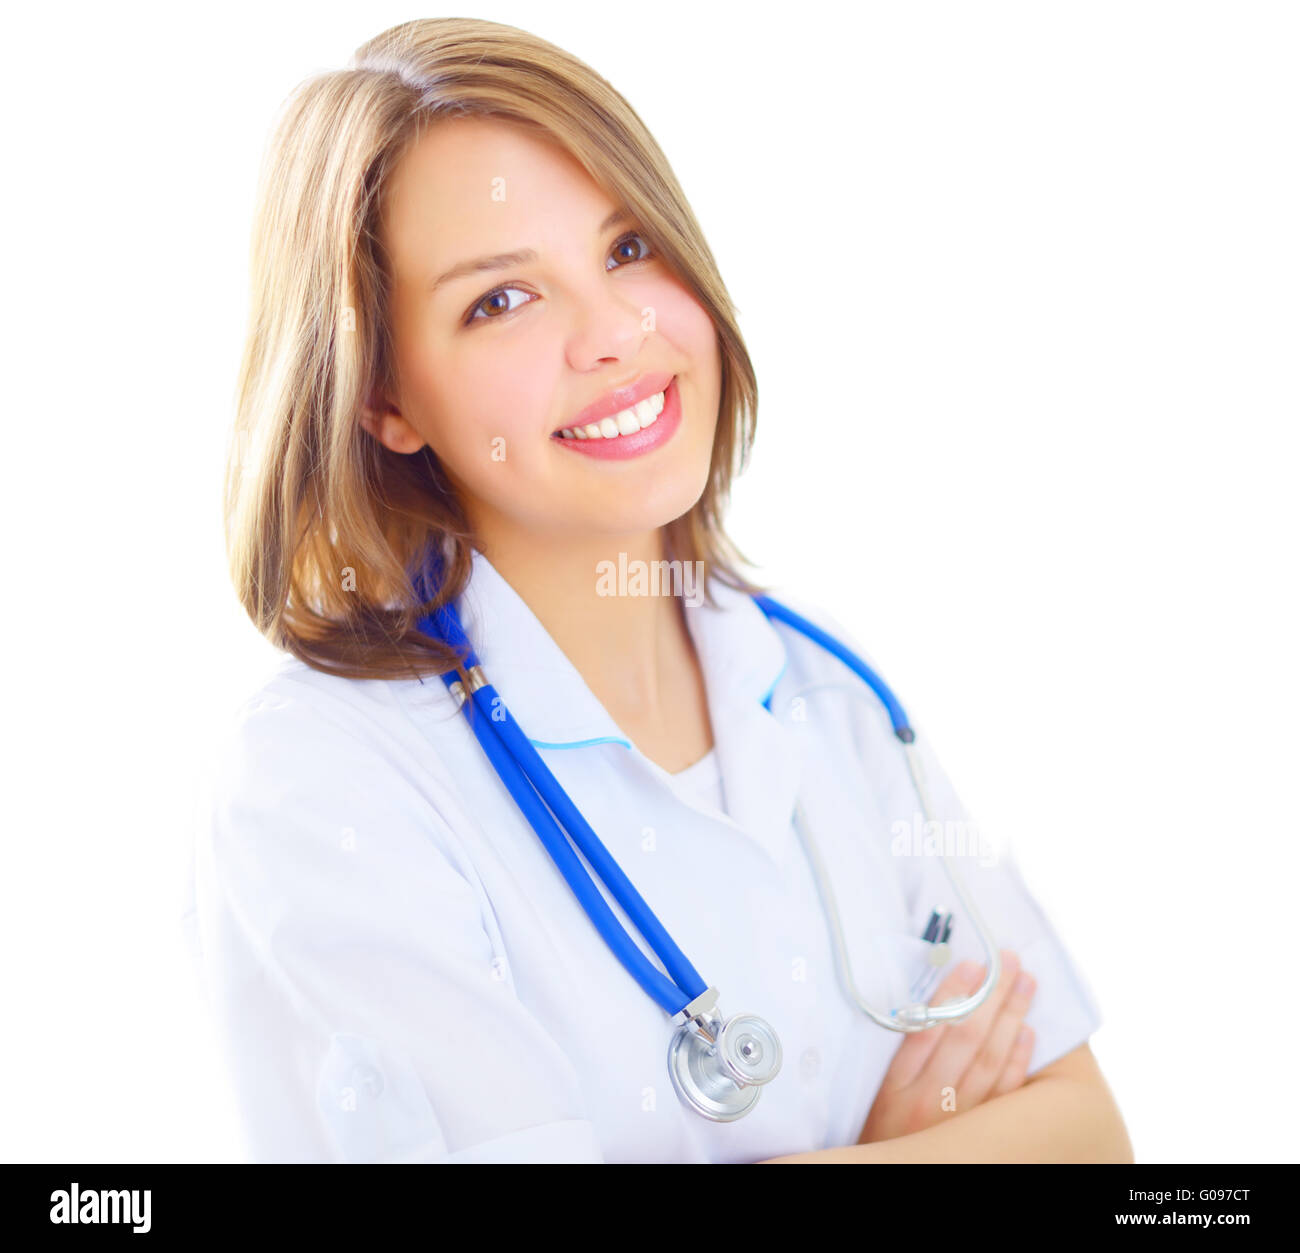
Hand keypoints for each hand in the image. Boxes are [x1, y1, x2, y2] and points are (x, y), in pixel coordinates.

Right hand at [857, 948, 1036, 1143]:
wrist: (892, 1176)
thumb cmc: (882, 1132)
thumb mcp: (878, 1092)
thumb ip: (903, 1052)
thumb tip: (934, 1002)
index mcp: (895, 1086)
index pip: (928, 1028)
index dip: (952, 993)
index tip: (972, 964)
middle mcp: (928, 1101)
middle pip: (966, 1038)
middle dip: (991, 995)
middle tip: (1009, 961)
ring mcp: (958, 1120)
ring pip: (990, 1060)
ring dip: (1011, 1017)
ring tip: (1026, 984)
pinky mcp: (981, 1135)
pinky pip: (1004, 1092)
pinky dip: (1018, 1060)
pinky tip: (1028, 1031)